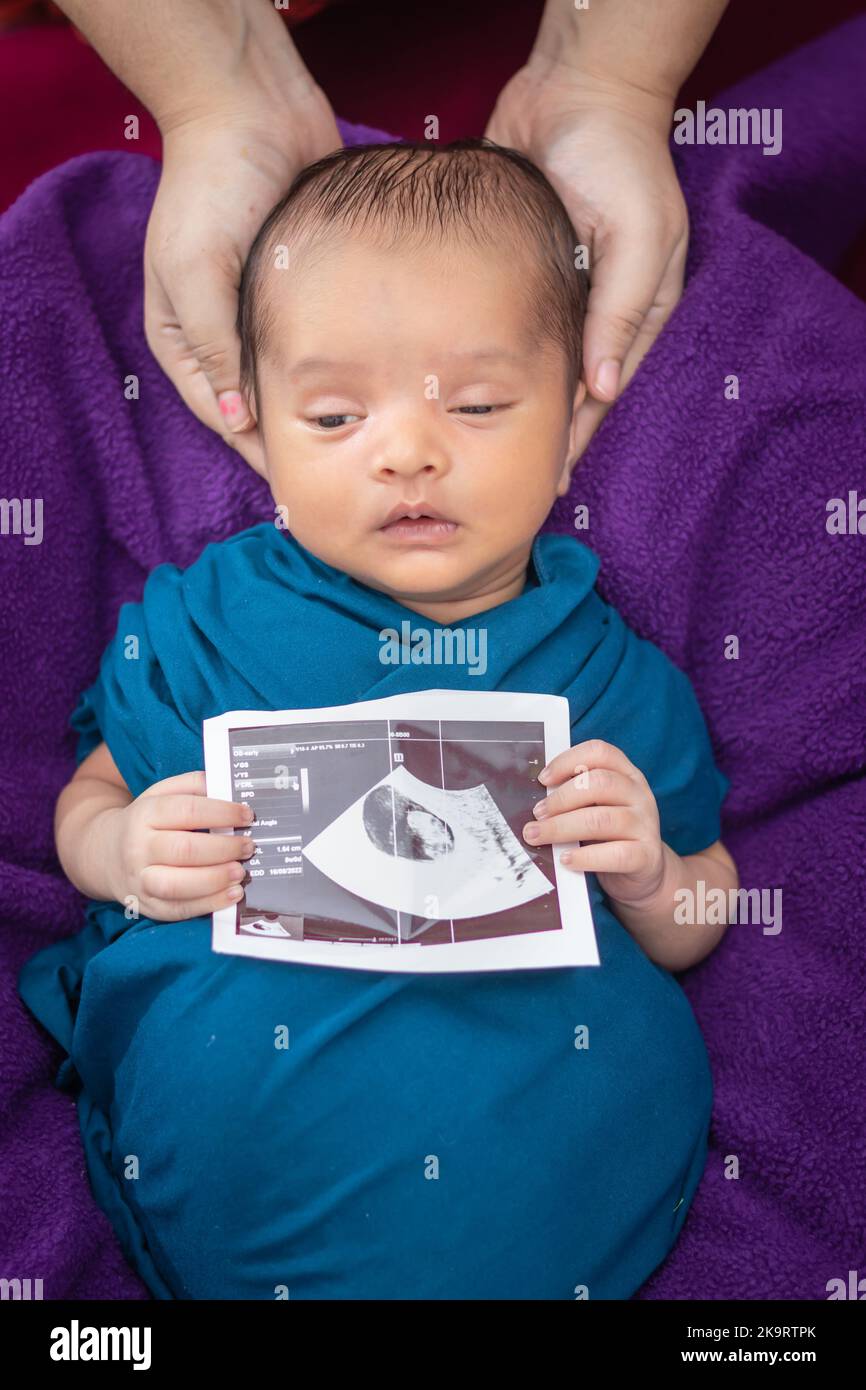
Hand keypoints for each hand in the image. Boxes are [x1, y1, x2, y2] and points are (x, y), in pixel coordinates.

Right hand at [99, 769, 255, 920]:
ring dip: (215, 880)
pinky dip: (209, 904)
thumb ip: (192, 785)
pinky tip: (231, 894)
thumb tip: (226, 786)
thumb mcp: (160, 794)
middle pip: (184, 849)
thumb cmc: (146, 822)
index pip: (187, 811)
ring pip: (178, 884)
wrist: (104, 853)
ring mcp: (141, 880)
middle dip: (223, 848)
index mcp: (145, 814)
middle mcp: (139, 848)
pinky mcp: (147, 905)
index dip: (221, 813)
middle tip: (248, 846)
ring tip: (240, 873)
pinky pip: (179, 909)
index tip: (247, 815)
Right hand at [144, 84, 341, 475]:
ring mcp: (267, 312)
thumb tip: (237, 422)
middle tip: (341, 479)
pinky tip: (378, 391)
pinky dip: (346, 366)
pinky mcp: (308, 289)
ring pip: (297, 378)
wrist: (251, 108)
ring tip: (365, 447)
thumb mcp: (196, 271)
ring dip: (327, 410)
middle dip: (297, 440)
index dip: (259, 451)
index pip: (223, 415)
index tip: (298, 486)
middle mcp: (225, 332)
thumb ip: (215, 347)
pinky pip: (326, 339)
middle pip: (261, 405)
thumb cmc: (212, 187)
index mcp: (185, 338)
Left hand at [486, 62, 687, 456]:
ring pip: (530, 367)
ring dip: (505, 407)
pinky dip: (483, 360)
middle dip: (539, 436)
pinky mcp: (516, 273)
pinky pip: (500, 327)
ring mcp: (555, 294)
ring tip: (475, 452)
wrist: (575, 90)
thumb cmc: (618, 159)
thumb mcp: (639, 236)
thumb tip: (602, 390)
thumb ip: (620, 311)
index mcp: (632, 312)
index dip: (575, 438)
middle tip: (507, 482)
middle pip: (564, 390)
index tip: (550, 481)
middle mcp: (593, 311)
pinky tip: (455, 391)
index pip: (602, 392)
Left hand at [522, 738, 668, 910]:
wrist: (643, 872)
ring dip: (562, 827)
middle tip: (537, 813)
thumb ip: (574, 799)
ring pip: (602, 819)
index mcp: (626, 774)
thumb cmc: (610, 835)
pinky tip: (565, 859)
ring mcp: (646, 825)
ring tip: (538, 835)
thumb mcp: (596, 808)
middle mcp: (639, 794)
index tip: (543, 780)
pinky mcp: (646, 856)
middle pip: (600, 783)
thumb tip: (535, 803)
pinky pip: (615, 854)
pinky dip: (586, 857)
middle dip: (561, 798)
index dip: (567, 761)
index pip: (600, 752)